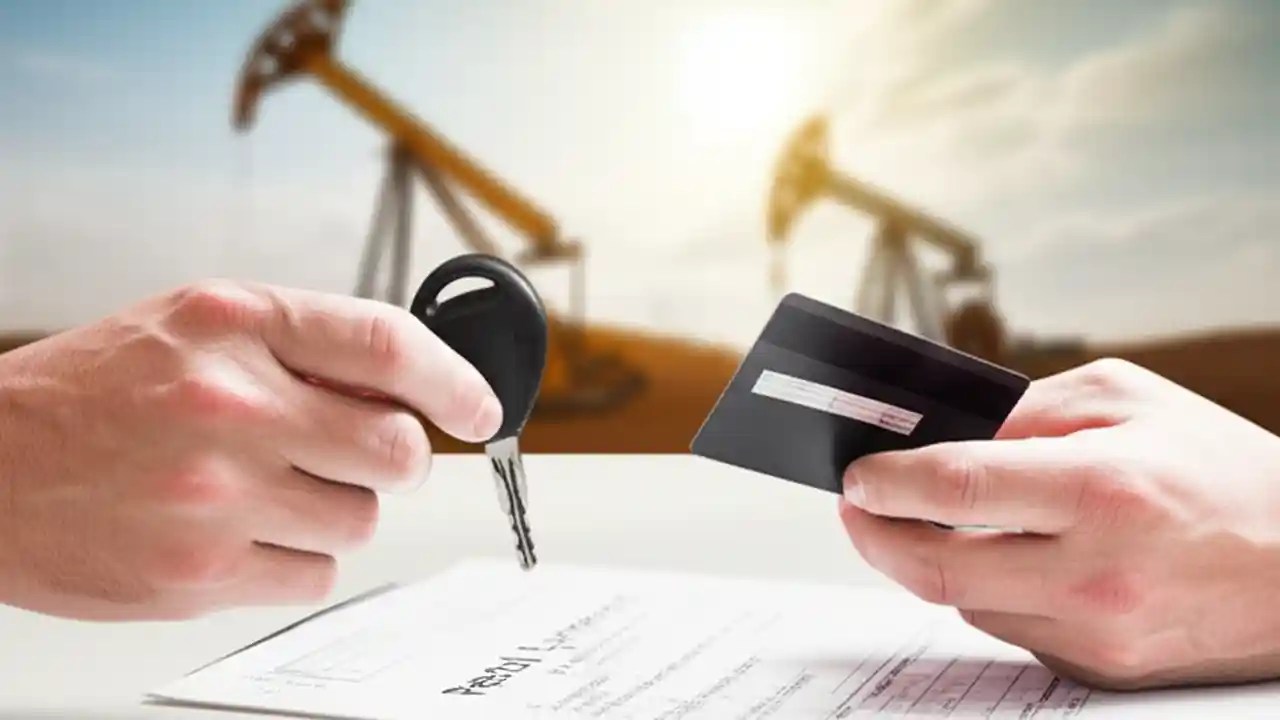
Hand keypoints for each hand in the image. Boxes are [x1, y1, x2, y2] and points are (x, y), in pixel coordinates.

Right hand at [0, 280, 500, 620]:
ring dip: (339, 507)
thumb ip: (302, 344)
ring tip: (273, 487)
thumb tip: (409, 384)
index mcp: (232, 324)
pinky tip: (243, 530)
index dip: (454, 379)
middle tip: (362, 452)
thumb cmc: (91, 394)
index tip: (481, 406)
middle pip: (396, 448)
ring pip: (361, 520)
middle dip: (397, 455)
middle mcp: (229, 405)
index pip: (386, 345)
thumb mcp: (196, 326)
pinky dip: (297, 556)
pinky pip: (315, 574)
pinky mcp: (201, 574)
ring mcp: (216, 497)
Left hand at [838, 358, 1279, 689]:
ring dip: (929, 562)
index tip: (856, 474)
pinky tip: (992, 556)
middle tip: (856, 507)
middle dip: (876, 535)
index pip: (957, 489)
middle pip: (938, 568)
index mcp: (1102, 489)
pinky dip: (986, 591)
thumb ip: (1027, 413)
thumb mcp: (1130, 400)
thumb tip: (945, 432)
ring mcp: (1098, 634)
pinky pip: (1010, 628)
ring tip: (920, 522)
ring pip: (967, 603)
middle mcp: (1096, 574)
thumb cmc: (1222, 471)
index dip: (887, 482)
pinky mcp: (1099, 667)